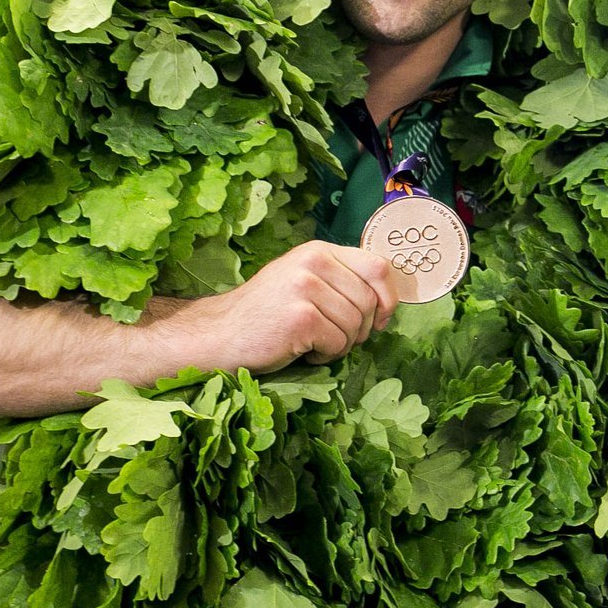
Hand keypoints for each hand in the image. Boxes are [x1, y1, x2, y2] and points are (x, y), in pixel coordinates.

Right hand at [163, 241, 399, 373]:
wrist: (218, 335)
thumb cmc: (267, 315)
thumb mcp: (304, 282)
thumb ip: (341, 280)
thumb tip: (388, 300)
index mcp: (319, 251)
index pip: (379, 267)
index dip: (387, 298)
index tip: (378, 319)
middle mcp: (313, 262)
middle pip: (369, 302)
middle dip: (360, 329)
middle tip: (333, 338)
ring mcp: (305, 288)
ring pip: (355, 326)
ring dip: (340, 345)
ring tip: (312, 344)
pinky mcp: (301, 317)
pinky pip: (338, 343)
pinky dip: (326, 356)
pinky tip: (302, 352)